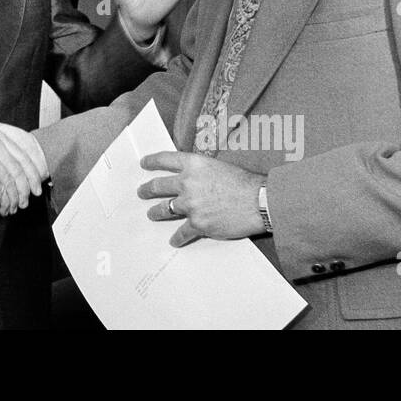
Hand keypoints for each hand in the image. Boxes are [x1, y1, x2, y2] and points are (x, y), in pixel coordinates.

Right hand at [0, 130, 44, 215]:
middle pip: (17, 170)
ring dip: (12, 197)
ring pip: (8, 180)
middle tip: (26, 202)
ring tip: (14, 206)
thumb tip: (20, 170)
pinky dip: (0, 199)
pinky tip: (1, 205)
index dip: (31, 175)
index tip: (36, 188)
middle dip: (24, 189)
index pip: (21, 157)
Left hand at [137, 152, 264, 245]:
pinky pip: (181, 233)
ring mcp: (190, 205)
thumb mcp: (219, 165)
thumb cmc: (245, 182)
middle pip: (158, 186)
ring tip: (152, 214)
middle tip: (141, 192)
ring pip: (165, 209)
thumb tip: (192, 177)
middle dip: (147, 190)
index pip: (165, 159)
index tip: (143, 163)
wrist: (259, 201)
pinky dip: (177, 238)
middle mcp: (187, 183)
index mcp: (193, 164)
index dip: (151, 161)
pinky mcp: (198, 224)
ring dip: (156, 212)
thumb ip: (201, 170)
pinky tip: (174, 241)